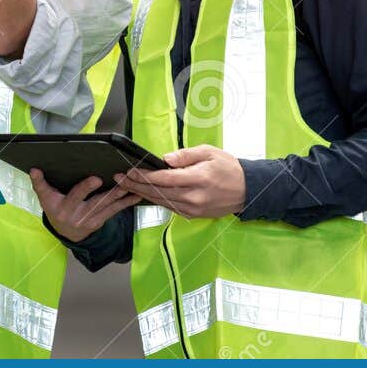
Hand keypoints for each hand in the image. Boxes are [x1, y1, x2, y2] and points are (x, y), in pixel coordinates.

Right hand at [30, 170, 140, 242]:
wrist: (66, 232)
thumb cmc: (55, 208)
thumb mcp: (45, 198)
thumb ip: (40, 183)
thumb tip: (34, 169)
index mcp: (62, 207)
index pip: (72, 196)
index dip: (83, 188)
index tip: (94, 179)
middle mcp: (76, 215)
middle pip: (91, 202)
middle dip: (104, 192)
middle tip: (112, 180)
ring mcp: (90, 219)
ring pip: (105, 205)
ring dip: (117, 195)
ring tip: (128, 185)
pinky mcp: (100, 221)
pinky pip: (114, 211)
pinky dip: (125, 202)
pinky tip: (135, 195)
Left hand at [116, 145, 245, 217]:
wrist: (248, 190)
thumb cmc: (229, 168)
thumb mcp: (209, 152)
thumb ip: (185, 155)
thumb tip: (165, 159)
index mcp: (198, 179)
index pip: (164, 179)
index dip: (144, 176)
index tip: (128, 171)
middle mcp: (194, 197)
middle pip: (158, 192)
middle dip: (135, 185)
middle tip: (118, 179)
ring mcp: (193, 209)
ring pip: (161, 202)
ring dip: (142, 194)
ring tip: (125, 186)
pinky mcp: (194, 215)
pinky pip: (170, 207)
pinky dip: (156, 200)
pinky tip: (144, 194)